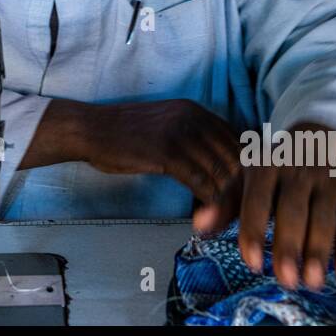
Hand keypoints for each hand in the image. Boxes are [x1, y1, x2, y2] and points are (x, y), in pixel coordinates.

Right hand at [27, 98, 243, 207]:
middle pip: (236, 159)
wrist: (90, 129)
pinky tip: (202, 218)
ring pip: (222, 174)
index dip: (245, 174)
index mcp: (197, 111)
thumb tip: (220, 173)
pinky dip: (208, 205)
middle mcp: (195, 118)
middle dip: (241, 192)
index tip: (241, 199)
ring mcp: (181, 133)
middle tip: (236, 218)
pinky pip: (201, 183)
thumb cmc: (125, 136)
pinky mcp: (167, 152)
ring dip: (226, 204)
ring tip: (221, 223)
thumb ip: (193, 142)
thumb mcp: (166, 129)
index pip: (238, 143)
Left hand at [205, 123, 335, 290]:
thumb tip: (198, 226)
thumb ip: (224, 204)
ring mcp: (325, 182)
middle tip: (286, 281)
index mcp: (266, 166)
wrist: (316, 139)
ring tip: (313, 283)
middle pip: (293, 211)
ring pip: (324, 217)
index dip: (254, 231)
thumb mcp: (246, 179)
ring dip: (320, 251)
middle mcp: (297, 171)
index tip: (252, 264)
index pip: (258, 199)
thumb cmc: (272, 170)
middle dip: (290, 246)